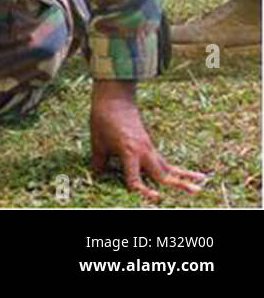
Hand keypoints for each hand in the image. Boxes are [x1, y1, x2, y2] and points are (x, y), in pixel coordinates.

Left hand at [90, 80, 206, 200]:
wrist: (114, 99)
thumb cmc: (104, 119)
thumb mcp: (97, 142)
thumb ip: (99, 163)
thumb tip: (98, 178)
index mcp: (129, 152)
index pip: (135, 178)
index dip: (141, 191)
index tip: (154, 198)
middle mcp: (143, 151)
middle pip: (161, 173)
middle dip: (177, 184)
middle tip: (194, 192)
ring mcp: (149, 148)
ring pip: (168, 168)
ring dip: (183, 177)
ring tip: (200, 187)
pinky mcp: (150, 146)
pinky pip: (165, 161)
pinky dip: (178, 170)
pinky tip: (194, 174)